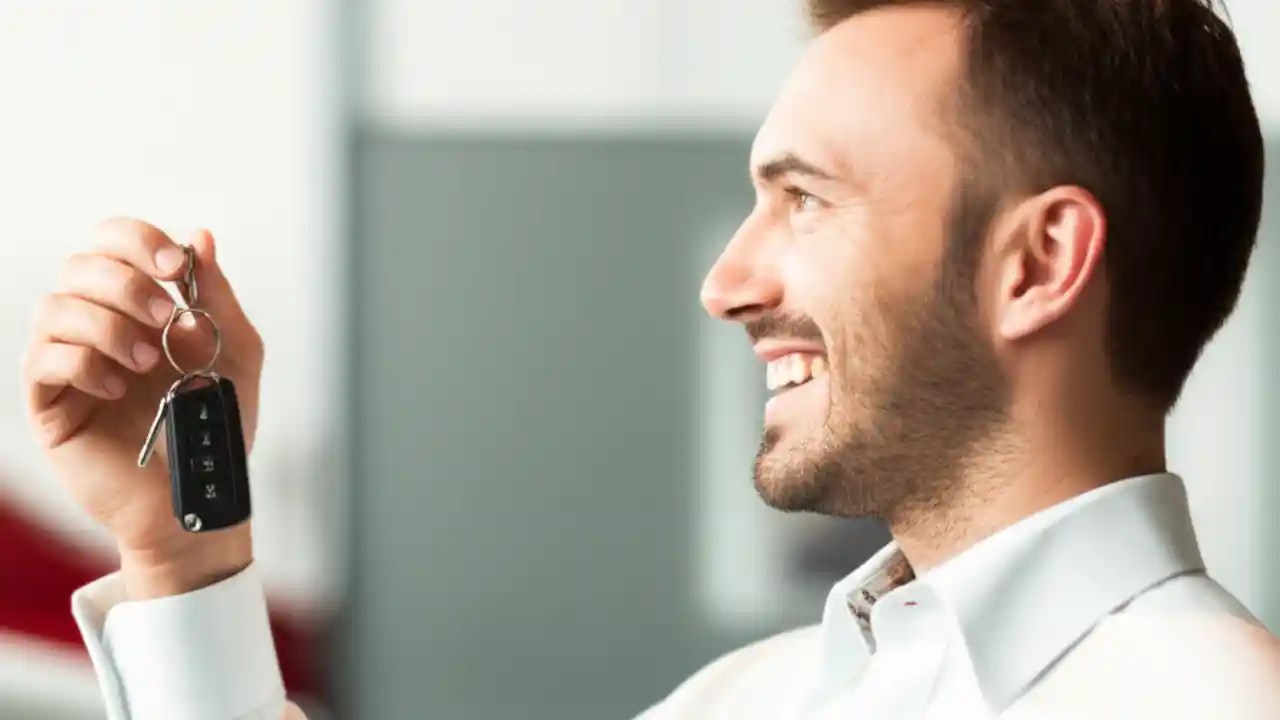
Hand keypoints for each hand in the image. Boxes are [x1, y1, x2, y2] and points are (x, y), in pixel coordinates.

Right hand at [23, 218, 264, 598]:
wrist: (199, 491)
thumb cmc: (214, 422)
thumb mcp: (233, 352)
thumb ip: (217, 296)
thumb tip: (201, 237)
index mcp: (136, 303)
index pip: (113, 242)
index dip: (138, 241)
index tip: (176, 268)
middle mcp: (95, 323)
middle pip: (80, 266)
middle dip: (127, 284)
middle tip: (166, 320)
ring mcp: (67, 361)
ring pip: (55, 307)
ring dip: (108, 326)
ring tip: (149, 363)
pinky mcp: (48, 402)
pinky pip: (42, 359)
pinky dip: (84, 364)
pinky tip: (118, 388)